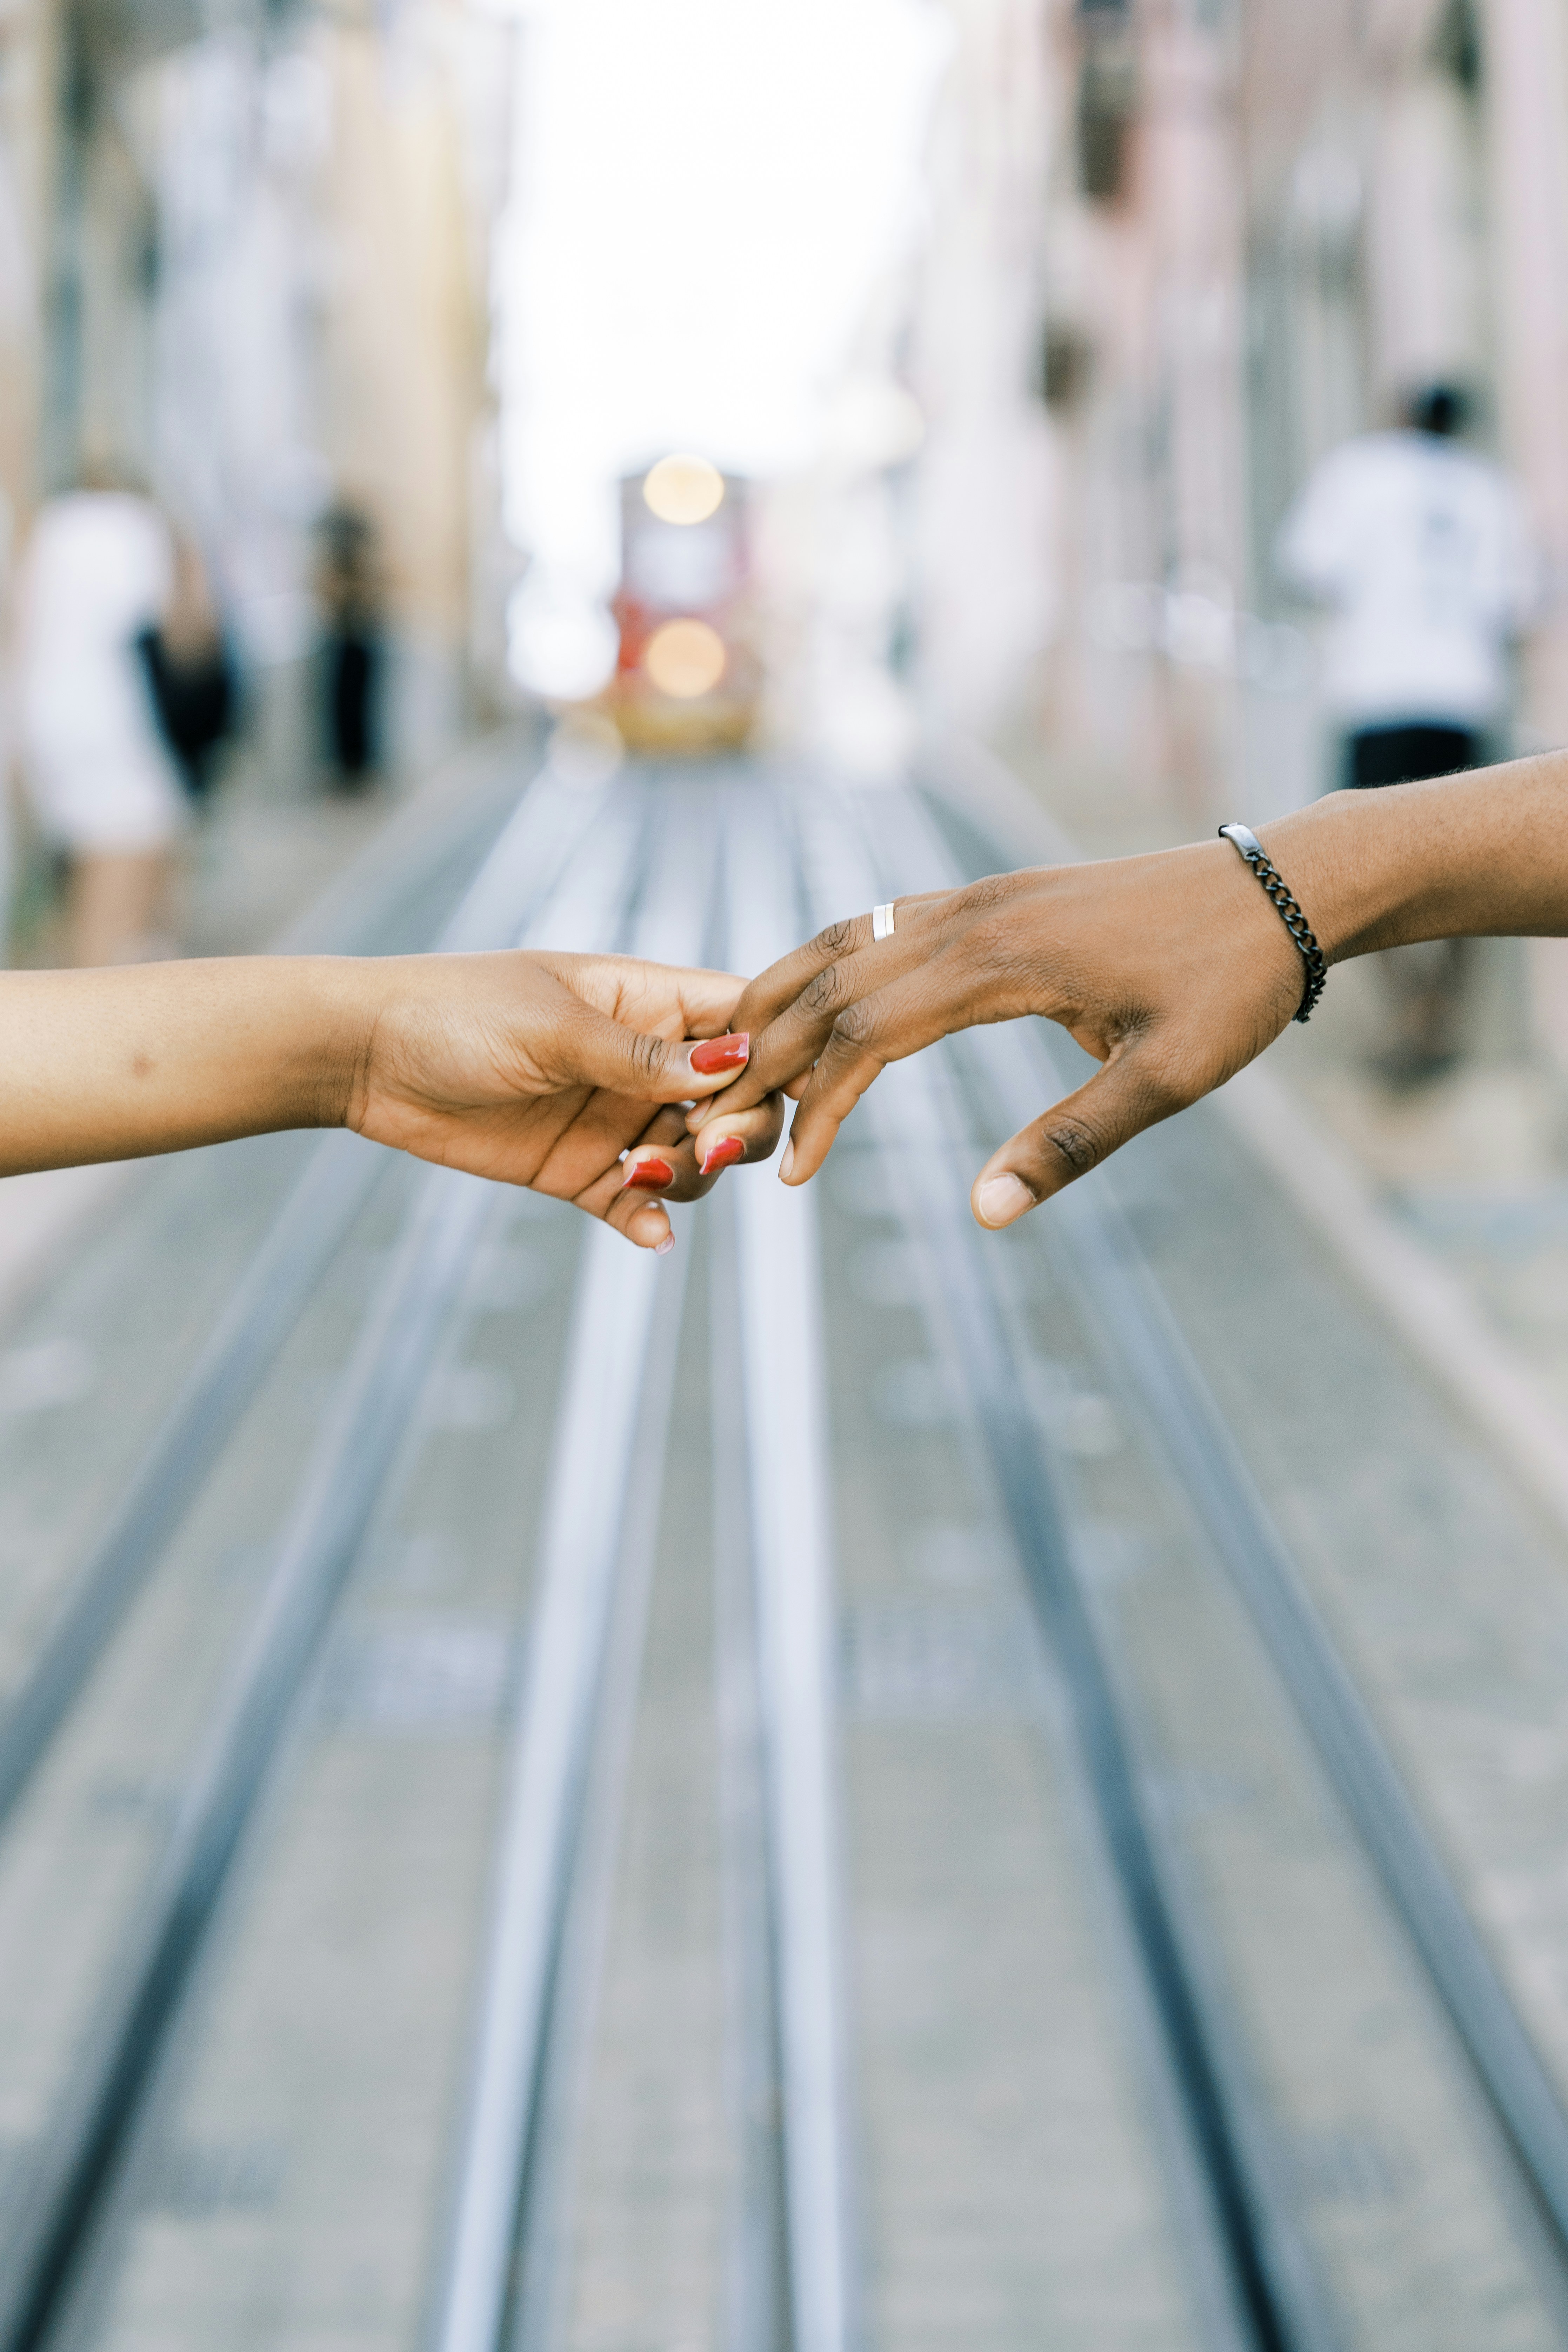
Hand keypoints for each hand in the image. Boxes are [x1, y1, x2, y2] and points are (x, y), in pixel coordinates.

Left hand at [347, 949, 784, 1249]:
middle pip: (736, 1100)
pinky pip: (638, 1204)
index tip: (770, 1088)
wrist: (367, 1057)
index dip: (773, 1054)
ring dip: (691, 1175)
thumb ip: (641, 1056)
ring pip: (696, 1158)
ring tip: (642, 1177)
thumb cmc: (455, 1011)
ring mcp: (615, 1118)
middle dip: (738, 1127)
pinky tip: (651, 1235)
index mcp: (647, 1002)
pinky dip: (651, 1220)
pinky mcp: (579, 1170)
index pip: (743, 1021)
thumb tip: (733, 1063)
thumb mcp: (553, 1027)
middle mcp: (643, 1062)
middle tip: (704, 1146)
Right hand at [688, 841, 1305, 1225]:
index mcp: (1003, 963)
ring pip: (846, 939)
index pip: (869, 1038)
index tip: (790, 1174)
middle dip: (770, 1053)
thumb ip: (1072, 1144)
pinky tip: (810, 994)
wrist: (1279, 890)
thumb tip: (986, 1212)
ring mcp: (979, 896)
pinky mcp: (993, 894)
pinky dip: (829, 960)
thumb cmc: (1230, 987)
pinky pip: (882, 921)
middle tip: (719, 1119)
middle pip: (834, 984)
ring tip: (732, 1052)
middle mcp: (973, 917)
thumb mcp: (1168, 1079)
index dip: (817, 1108)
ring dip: (783, 994)